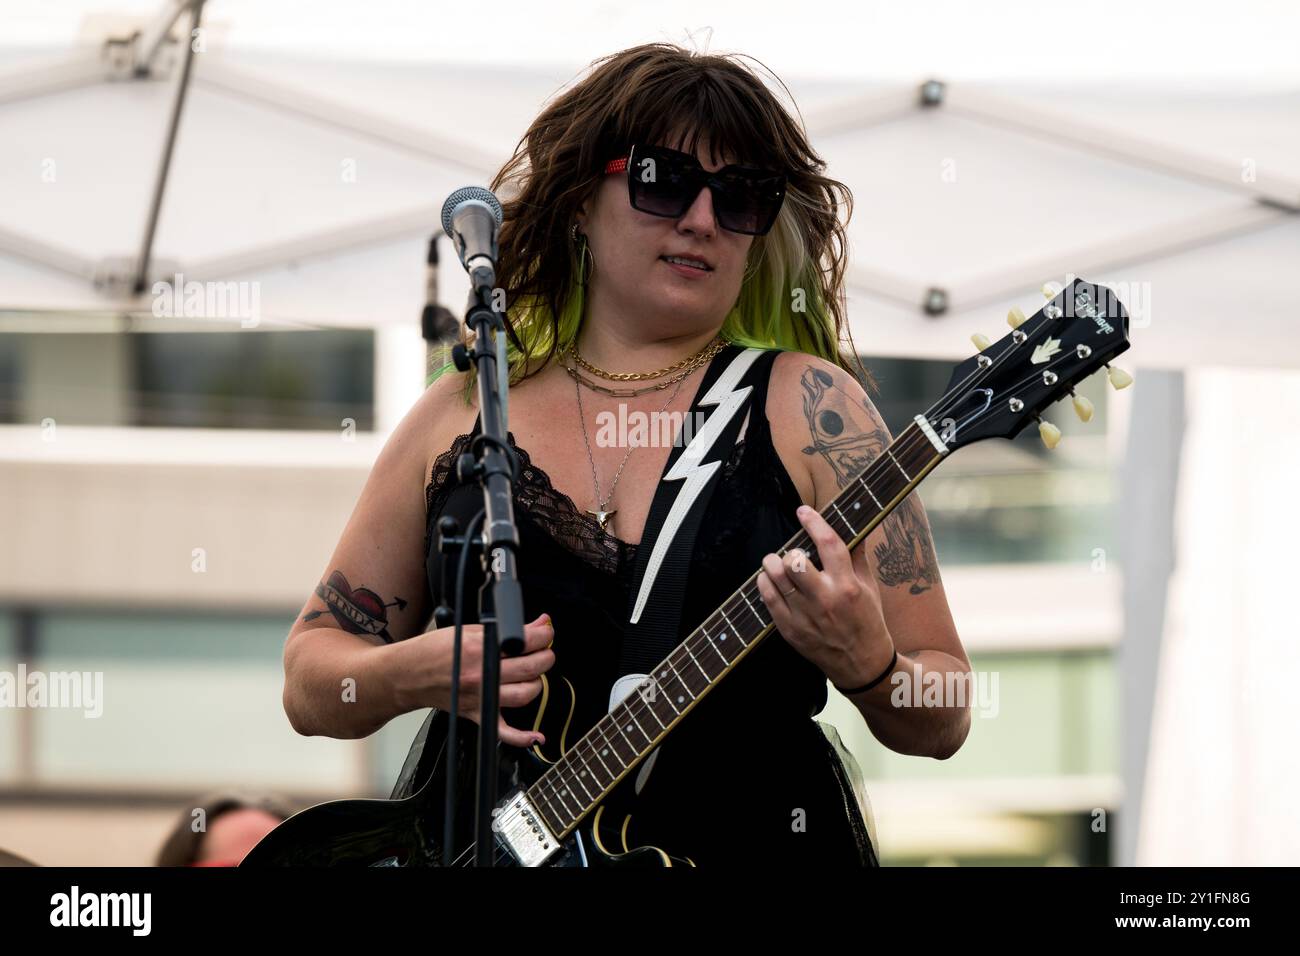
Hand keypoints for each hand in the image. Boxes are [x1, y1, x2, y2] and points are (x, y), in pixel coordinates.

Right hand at [406, 614, 555, 747]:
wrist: (408, 674)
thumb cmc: (435, 650)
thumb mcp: (470, 630)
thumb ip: (506, 629)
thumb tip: (538, 624)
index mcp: (480, 648)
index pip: (526, 641)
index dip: (544, 635)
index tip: (545, 633)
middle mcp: (482, 674)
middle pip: (530, 668)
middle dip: (545, 657)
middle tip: (542, 652)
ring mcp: (480, 697)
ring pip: (524, 695)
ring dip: (536, 684)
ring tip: (532, 675)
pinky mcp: (477, 714)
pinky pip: (503, 731)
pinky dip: (522, 737)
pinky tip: (535, 735)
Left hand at [755, 505, 895, 689]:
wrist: (862, 665)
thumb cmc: (867, 622)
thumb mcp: (869, 587)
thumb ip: (857, 556)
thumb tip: (854, 526)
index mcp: (848, 586)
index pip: (828, 545)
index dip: (813, 523)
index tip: (804, 512)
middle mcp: (825, 600)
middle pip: (795, 562)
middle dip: (789, 550)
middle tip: (792, 552)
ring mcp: (805, 617)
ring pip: (776, 578)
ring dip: (772, 564)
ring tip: (776, 564)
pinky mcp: (790, 630)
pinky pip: (767, 599)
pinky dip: (765, 583)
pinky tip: (771, 581)